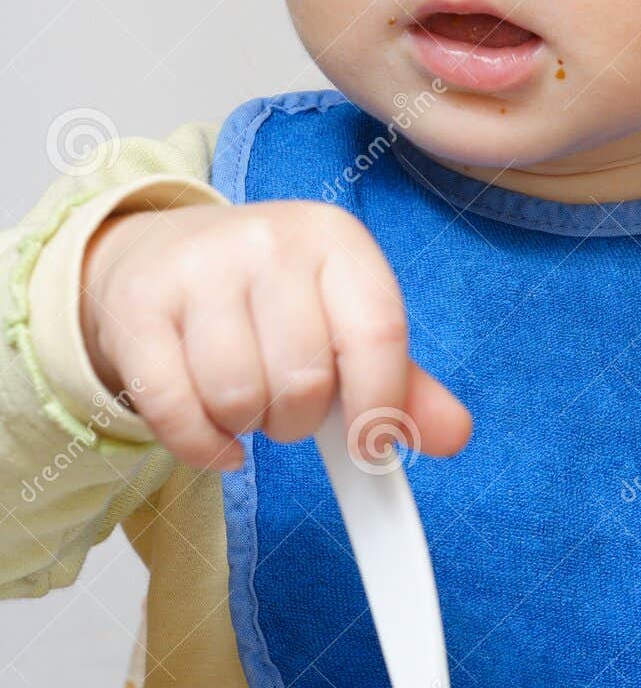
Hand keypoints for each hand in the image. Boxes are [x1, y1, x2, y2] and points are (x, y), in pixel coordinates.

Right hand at [79, 200, 472, 470]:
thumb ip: (402, 384)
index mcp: (335, 240)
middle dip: (299, 420)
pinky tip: (213, 436)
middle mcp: (268, 240)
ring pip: (238, 398)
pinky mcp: (138, 305)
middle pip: (304, 380)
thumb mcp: (342, 322)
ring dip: (246, 427)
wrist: (160, 254)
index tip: (371, 447)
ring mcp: (197, 267)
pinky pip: (175, 410)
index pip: (377, 334)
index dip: (380, 407)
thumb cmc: (268, 299)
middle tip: (287, 406)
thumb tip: (454, 434)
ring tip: (246, 401)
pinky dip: (200, 446)